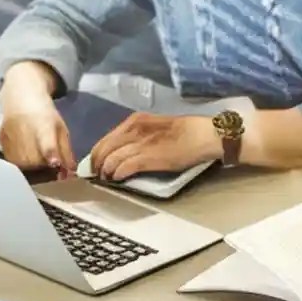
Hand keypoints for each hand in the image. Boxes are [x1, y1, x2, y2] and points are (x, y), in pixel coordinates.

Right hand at [0, 63, 77, 173]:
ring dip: (33, 167)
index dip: (51, 154)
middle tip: (49, 160)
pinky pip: (13, 161)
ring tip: (37, 156)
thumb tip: (71, 173)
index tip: (55, 163)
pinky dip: (21, 163)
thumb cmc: (45, 115)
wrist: (21, 99)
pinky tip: (26, 155)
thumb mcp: (61, 130)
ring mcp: (11, 136)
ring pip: (23, 164)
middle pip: (35, 160)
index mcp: (44, 125)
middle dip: (44, 166)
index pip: (47, 143)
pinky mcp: (2, 141)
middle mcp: (25, 130)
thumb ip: (67, 152)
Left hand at [89, 113, 221, 181]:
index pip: (106, 138)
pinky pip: (125, 166)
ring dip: (106, 171)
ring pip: (111, 158)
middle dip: (97, 163)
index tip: (96, 164)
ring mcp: (141, 144)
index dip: (98, 153)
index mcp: (135, 121)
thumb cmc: (186, 132)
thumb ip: (140, 136)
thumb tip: (125, 151)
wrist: (205, 135)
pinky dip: (118, 174)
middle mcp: (134, 130)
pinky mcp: (149, 157)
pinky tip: (117, 179)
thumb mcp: (157, 127)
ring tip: (107, 179)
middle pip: (104, 148)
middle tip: (97, 175)